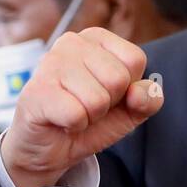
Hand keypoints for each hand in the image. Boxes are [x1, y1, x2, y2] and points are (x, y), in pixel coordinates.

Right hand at [1, 27, 161, 186]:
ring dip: (90, 117)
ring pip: (98, 100)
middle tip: (86, 106)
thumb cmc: (87, 120)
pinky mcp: (37, 90)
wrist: (48, 148)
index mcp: (96, 38)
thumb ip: (148, 99)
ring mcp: (50, 63)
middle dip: (108, 104)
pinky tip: (60, 119)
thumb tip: (139, 93)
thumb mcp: (128, 111)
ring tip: (72, 112)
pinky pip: (77, 115)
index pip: (135, 59)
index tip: (105, 93)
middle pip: (118, 79)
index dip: (127, 88)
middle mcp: (71, 42)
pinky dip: (74, 126)